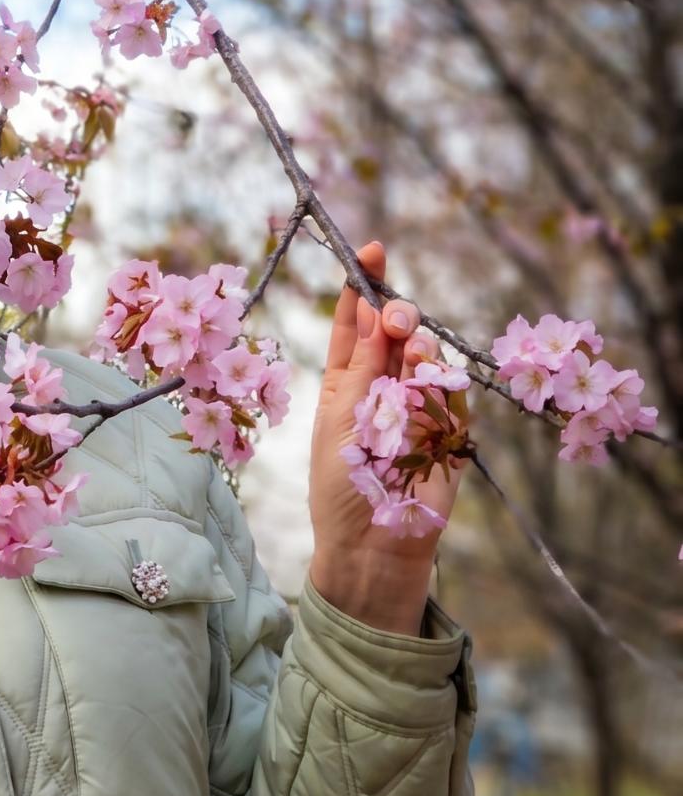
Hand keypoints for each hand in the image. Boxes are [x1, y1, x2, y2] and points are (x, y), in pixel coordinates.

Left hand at [307, 240, 465, 635]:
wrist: (371, 545)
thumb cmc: (341, 484)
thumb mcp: (339, 417)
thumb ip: (361, 365)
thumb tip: (371, 311)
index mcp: (346, 378)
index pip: (356, 321)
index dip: (364, 285)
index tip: (371, 249)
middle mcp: (385, 385)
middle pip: (397, 330)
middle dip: (397, 313)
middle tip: (393, 319)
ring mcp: (420, 406)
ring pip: (429, 354)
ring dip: (420, 346)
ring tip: (409, 355)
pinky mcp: (451, 431)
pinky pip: (455, 392)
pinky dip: (444, 383)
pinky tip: (429, 387)